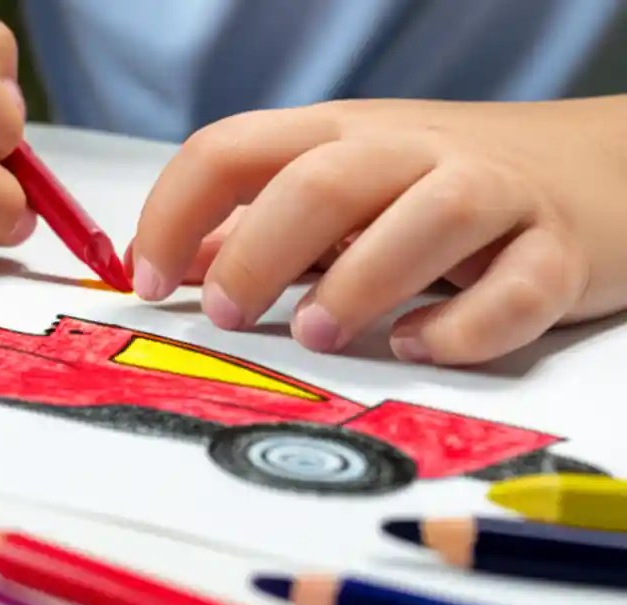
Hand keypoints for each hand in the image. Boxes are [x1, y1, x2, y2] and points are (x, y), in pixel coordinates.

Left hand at [131, 97, 626, 364]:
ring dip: (356, 286)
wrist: (602, 169)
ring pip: (425, 219)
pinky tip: (422, 345)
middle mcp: (411, 153)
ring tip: (317, 335)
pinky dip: (463, 327)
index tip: (146, 280)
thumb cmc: (445, 189)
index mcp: (340, 136)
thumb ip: (259, 225)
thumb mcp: (344, 191)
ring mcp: (492, 197)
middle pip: (320, 182)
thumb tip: (174, 261)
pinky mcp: (560, 252)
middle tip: (225, 315)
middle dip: (256, 254)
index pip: (230, 149)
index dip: (173, 213)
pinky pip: (518, 290)